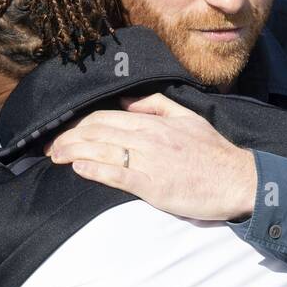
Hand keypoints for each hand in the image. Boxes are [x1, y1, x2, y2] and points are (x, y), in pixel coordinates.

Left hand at [43, 93, 256, 221]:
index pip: (105, 116)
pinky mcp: (153, 185)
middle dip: (67, 138)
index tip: (62, 133)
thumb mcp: (186, 117)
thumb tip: (125, 100)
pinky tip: (78, 168)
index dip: (78, 124)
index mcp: (154, 121)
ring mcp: (150, 161)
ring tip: (54, 158)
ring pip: (102, 150)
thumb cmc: (212, 153)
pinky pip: (117, 174)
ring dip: (72, 153)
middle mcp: (148, 137)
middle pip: (97, 131)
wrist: (237, 179)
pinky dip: (95, 169)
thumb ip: (155, 105)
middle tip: (48, 148)